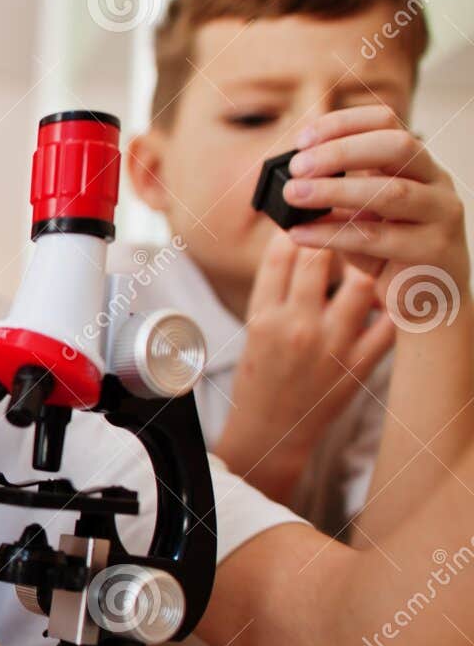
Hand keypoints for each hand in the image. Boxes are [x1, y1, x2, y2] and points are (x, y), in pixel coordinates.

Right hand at [217, 232, 394, 501]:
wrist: (270, 432)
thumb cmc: (259, 378)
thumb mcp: (252, 330)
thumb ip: (273, 288)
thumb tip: (294, 242)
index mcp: (263, 317)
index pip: (280, 254)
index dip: (298, 226)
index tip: (310, 213)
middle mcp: (296, 328)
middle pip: (321, 257)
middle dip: (334, 231)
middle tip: (347, 218)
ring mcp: (330, 347)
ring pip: (362, 282)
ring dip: (369, 263)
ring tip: (372, 251)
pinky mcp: (358, 365)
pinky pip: (387, 322)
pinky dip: (393, 302)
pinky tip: (391, 289)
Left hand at [284, 105, 469, 319]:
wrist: (430, 299)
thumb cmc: (391, 253)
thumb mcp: (360, 218)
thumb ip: (336, 199)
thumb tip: (289, 184)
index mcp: (416, 165)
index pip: (386, 123)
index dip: (344, 124)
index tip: (302, 138)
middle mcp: (435, 182)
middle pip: (396, 147)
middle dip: (341, 151)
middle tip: (297, 166)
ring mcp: (440, 214)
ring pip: (390, 192)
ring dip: (335, 190)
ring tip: (293, 194)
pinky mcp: (432, 249)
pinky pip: (377, 237)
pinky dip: (332, 234)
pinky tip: (298, 235)